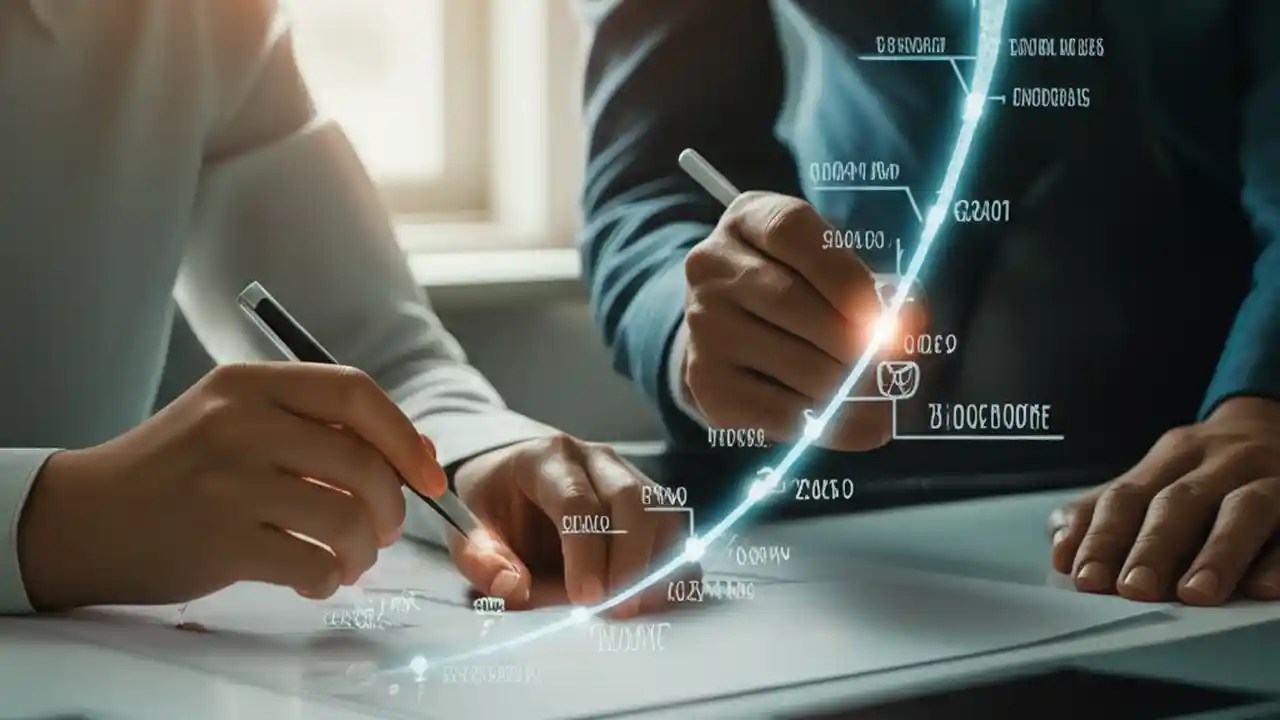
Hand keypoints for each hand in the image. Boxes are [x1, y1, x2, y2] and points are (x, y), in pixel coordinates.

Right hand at [18, 363, 446, 608]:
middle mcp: (241, 424)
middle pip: (363, 463)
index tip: (428, 475)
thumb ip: (317, 426)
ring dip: (364, 550)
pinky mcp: (221, 541)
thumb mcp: (235, 419)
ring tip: (350, 559)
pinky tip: (314, 578)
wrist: (87, 517)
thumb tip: (418, 451)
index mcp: (251, 384)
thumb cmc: (177, 469)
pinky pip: (313, 564)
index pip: (357, 393)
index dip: (406, 437)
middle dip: (392, 507)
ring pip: (346, 519)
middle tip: (385, 530)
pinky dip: (328, 579)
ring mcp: (230, 483)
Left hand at [448, 435, 697, 617]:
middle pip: (632, 500)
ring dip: (658, 565)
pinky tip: (658, 598)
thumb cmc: (495, 506)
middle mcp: (596, 459)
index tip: (586, 596)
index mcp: (546, 459)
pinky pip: (676, 531)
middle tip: (620, 608)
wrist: (514, 478)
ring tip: (640, 608)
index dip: (585, 551)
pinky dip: (674, 566)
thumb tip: (515, 589)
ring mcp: (629, 475)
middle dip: (632, 558)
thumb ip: (482, 560)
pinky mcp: (650, 501)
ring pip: (663, 513)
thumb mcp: (469, 529)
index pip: (576, 500)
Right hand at [682, 192, 925, 450]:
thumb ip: (871, 285)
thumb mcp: (827, 262)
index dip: (844, 275)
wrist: (730, 325)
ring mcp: (703, 326)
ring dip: (852, 388)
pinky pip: (778, 410)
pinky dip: (831, 424)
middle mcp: (711, 267)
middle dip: (857, 341)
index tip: (885, 315)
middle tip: (899, 366)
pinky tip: (862, 425)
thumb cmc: (797, 284)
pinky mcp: (705, 382)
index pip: (791, 232)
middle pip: (791, 302)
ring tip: (890, 400)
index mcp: (748, 219)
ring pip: (793, 362)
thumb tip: (910, 325)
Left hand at [1050, 397, 1279, 604]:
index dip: (1102, 535)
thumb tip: (1059, 543)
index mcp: (1172, 457)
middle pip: (1178, 502)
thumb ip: (1113, 509)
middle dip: (1151, 548)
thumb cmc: (1212, 467)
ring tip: (1194, 594)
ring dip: (1215, 554)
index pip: (1128, 495)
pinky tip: (1263, 587)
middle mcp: (1218, 462)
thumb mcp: (1161, 473)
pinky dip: (1279, 559)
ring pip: (1241, 510)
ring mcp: (1269, 477)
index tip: (1083, 576)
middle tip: (1132, 590)